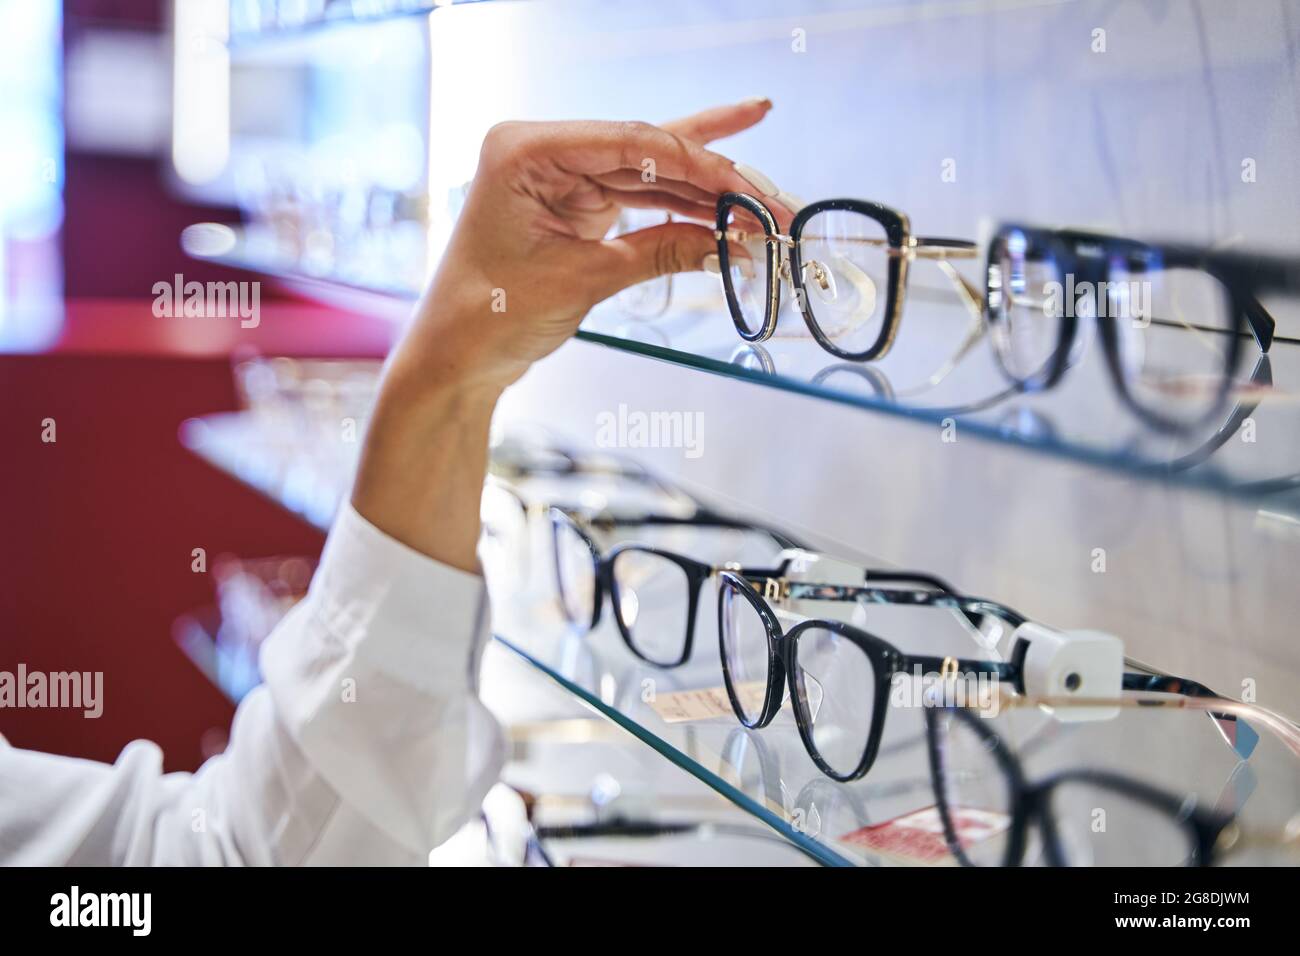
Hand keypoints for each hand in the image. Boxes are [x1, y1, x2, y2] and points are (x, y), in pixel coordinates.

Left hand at [353, 101, 787, 570]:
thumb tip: (727, 241)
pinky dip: (681, 209)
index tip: (746, 186)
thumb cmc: (488, 315)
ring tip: (764, 208)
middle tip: (770, 197)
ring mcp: (560, 175)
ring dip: (706, 195)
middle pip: (647, 152)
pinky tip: (727, 199)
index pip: (628, 141)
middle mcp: (544, 151)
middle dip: (712, 177)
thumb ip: (657, 252)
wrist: (456, 358)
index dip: (697, 162)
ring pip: (651, 174)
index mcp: (526, 150)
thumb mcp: (581, 281)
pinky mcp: (575, 203)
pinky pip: (640, 198)